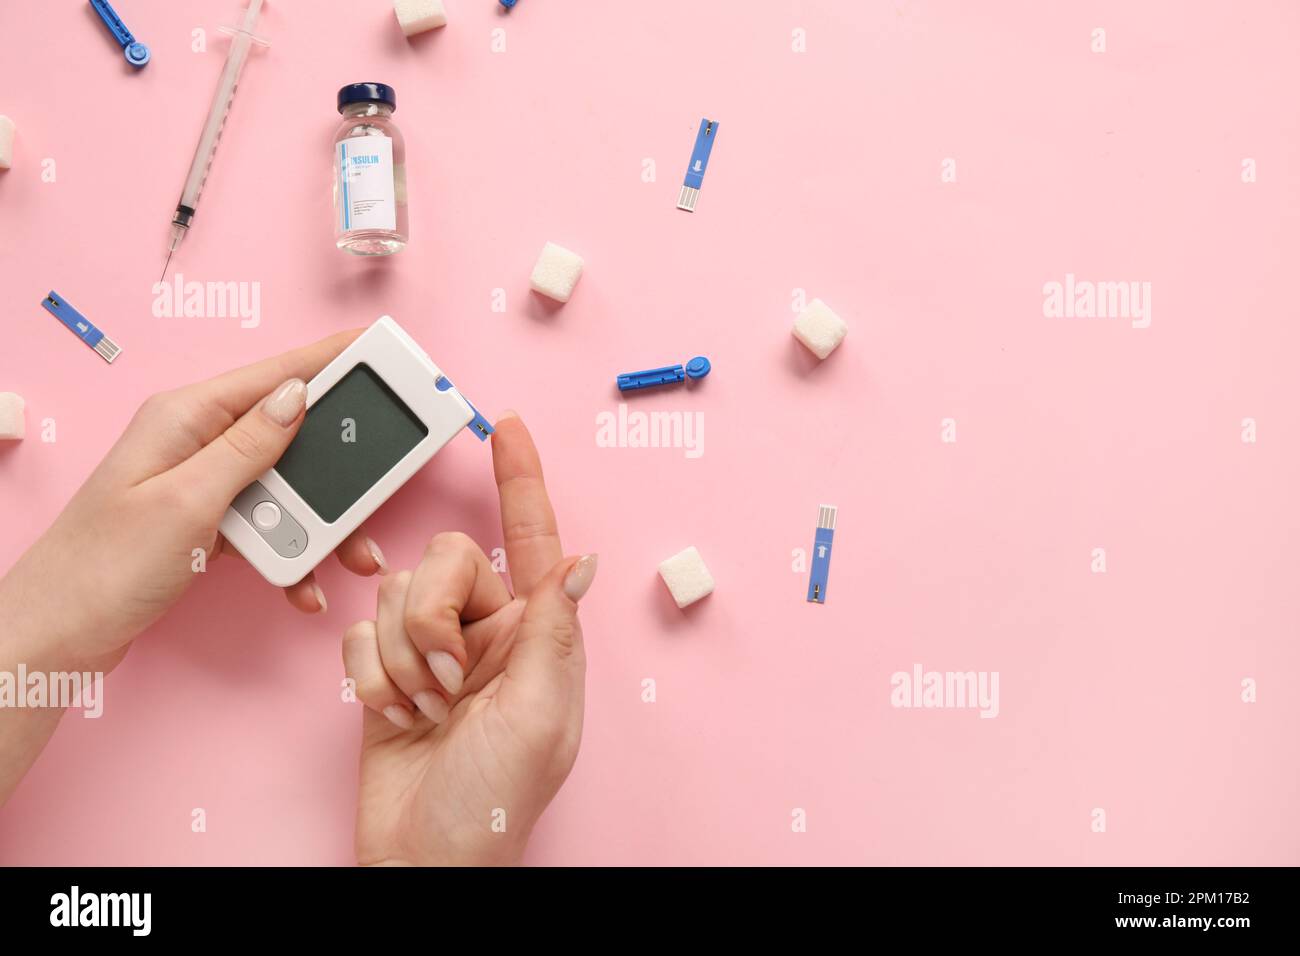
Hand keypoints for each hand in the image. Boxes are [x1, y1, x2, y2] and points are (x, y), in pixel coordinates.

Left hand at [0, 329, 386, 675]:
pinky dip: (291, 555)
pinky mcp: (204, 522)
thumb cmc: (105, 567)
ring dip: (320, 525)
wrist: (59, 636)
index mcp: (187, 417)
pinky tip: (306, 584)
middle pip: (291, 436)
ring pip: (285, 489)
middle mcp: (195, 441)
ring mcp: (200, 482)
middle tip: (383, 485)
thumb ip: (249, 446)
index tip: (376, 345)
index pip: (276, 374)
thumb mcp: (189, 501)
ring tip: (352, 556)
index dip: (330, 358)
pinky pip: (266, 527)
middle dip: (339, 468)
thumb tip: (298, 395)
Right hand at [343, 412, 594, 865]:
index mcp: (536, 635)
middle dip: (432, 618)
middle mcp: (486, 632)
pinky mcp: (386, 669)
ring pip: (395, 593)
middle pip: (444, 561)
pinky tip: (392, 713)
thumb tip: (581, 558)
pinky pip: (360, 632)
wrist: (421, 857)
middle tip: (446, 682)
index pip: (532, 540)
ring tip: (424, 709)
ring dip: (401, 657)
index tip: (509, 426)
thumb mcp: (537, 713)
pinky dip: (369, 675)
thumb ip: (550, 629)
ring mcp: (434, 649)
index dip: (522, 481)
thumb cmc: (492, 799)